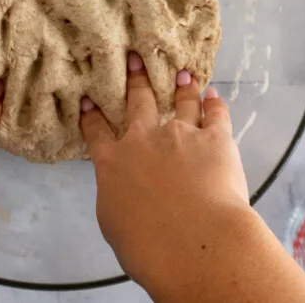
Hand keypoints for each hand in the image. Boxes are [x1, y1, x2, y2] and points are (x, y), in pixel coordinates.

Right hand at [80, 53, 304, 302]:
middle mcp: (144, 140)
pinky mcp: (215, 139)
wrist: (191, 241)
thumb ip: (116, 197)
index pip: (97, 133)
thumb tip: (123, 191)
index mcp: (114, 163)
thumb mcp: (114, 223)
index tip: (89, 98)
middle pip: (138, 103)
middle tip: (134, 59)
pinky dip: (214, 103)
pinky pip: (215, 114)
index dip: (92, 114)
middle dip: (135, 80)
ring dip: (181, 87)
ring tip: (183, 74)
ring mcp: (180, 134)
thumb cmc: (146, 245)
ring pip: (181, 103)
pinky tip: (213, 95)